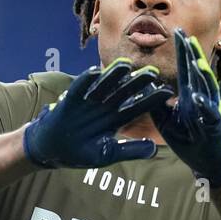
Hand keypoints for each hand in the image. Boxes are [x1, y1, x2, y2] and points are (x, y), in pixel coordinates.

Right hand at [23, 57, 171, 168]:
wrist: (53, 151)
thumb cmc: (81, 153)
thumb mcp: (108, 154)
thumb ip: (130, 151)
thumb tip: (154, 149)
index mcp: (116, 118)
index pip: (137, 106)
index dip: (151, 99)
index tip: (167, 93)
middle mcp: (105, 106)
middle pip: (124, 92)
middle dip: (137, 82)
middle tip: (153, 73)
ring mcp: (89, 101)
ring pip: (104, 85)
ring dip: (113, 75)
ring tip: (126, 65)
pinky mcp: (71, 100)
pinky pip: (79, 88)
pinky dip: (86, 80)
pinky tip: (95, 71)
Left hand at [149, 29, 220, 187]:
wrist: (205, 163)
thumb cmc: (188, 139)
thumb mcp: (166, 120)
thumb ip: (156, 104)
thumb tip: (143, 87)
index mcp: (190, 95)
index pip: (186, 69)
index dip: (182, 51)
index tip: (177, 32)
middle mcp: (201, 99)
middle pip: (196, 73)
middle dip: (191, 54)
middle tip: (184, 35)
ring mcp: (209, 112)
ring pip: (206, 90)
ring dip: (201, 75)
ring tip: (195, 60)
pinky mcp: (213, 128)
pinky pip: (208, 115)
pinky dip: (202, 107)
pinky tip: (195, 98)